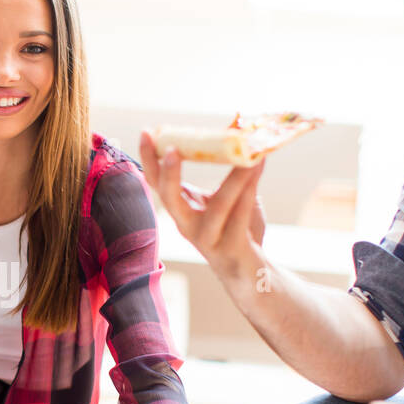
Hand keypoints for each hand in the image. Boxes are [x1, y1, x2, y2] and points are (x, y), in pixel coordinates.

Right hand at [139, 131, 266, 281]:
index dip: (148, 159)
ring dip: (234, 178)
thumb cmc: (237, 231)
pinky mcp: (231, 248)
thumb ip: (236, 173)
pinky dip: (250, 189)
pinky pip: (241, 215)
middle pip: (168, 199)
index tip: (145, 132)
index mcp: (181, 210)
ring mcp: (207, 239)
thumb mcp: (231, 198)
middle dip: (167, 174)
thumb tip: (245, 135)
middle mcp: (187, 226)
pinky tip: (258, 168)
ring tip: (249, 154)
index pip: (156, 183)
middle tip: (170, 149)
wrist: (250, 271)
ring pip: (219, 206)